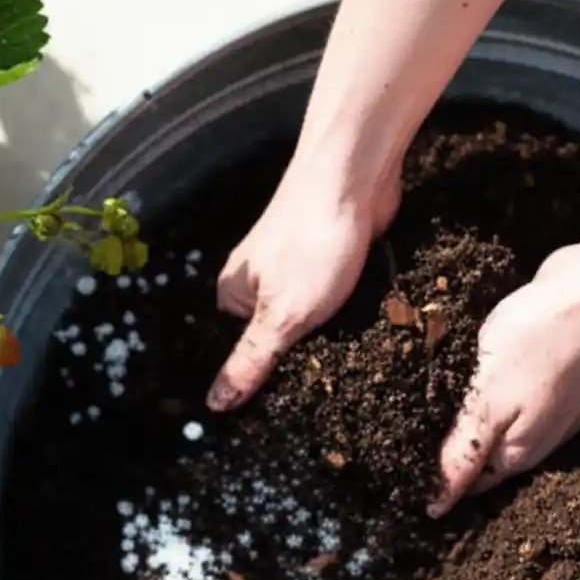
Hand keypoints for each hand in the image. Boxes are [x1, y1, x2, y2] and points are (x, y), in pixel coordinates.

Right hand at [206, 154, 399, 411]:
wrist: (354, 176)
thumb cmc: (312, 243)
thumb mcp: (280, 317)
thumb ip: (250, 362)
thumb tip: (214, 404)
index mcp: (233, 294)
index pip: (240, 353)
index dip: (262, 378)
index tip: (289, 402)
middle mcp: (258, 279)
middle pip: (276, 336)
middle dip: (302, 353)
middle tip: (327, 375)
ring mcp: (294, 266)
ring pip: (310, 317)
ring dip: (331, 330)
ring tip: (351, 348)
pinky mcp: (329, 257)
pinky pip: (335, 297)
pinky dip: (349, 307)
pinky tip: (365, 317)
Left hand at [428, 247, 579, 516]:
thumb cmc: (541, 339)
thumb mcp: (489, 399)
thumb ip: (464, 448)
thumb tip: (439, 503)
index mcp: (517, 450)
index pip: (467, 482)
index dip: (436, 486)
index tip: (405, 489)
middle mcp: (539, 438)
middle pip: (485, 460)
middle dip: (452, 459)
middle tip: (407, 451)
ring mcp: (553, 408)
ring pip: (502, 429)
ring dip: (472, 428)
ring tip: (430, 417)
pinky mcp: (557, 377)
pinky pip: (518, 398)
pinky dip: (494, 398)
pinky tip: (477, 381)